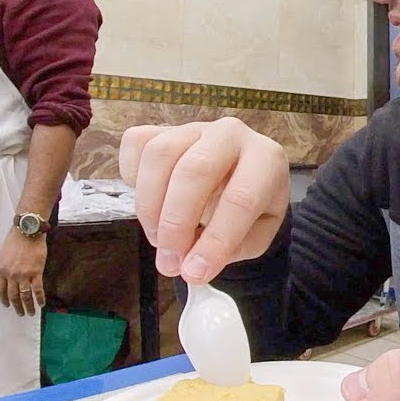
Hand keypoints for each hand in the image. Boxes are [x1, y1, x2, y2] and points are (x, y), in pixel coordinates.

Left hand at [0, 226, 46, 315]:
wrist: (27, 231)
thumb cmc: (15, 240)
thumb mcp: (3, 254)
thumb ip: (1, 269)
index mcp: (2, 270)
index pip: (1, 290)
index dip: (4, 299)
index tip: (7, 305)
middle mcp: (11, 275)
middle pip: (13, 296)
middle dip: (16, 307)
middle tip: (20, 313)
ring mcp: (24, 274)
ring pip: (25, 295)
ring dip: (28, 306)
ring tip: (30, 313)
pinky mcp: (36, 272)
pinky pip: (37, 289)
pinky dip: (39, 298)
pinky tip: (41, 304)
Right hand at [119, 117, 289, 283]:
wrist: (241, 178)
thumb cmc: (252, 209)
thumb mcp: (256, 236)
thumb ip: (228, 251)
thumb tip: (188, 267)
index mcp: (266, 160)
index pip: (240, 199)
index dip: (215, 240)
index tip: (195, 273)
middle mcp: (231, 134)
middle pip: (195, 170)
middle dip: (175, 222)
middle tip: (169, 261)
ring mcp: (194, 127)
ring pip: (160, 154)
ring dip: (150, 206)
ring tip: (159, 241)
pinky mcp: (163, 128)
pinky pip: (137, 145)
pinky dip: (133, 179)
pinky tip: (149, 204)